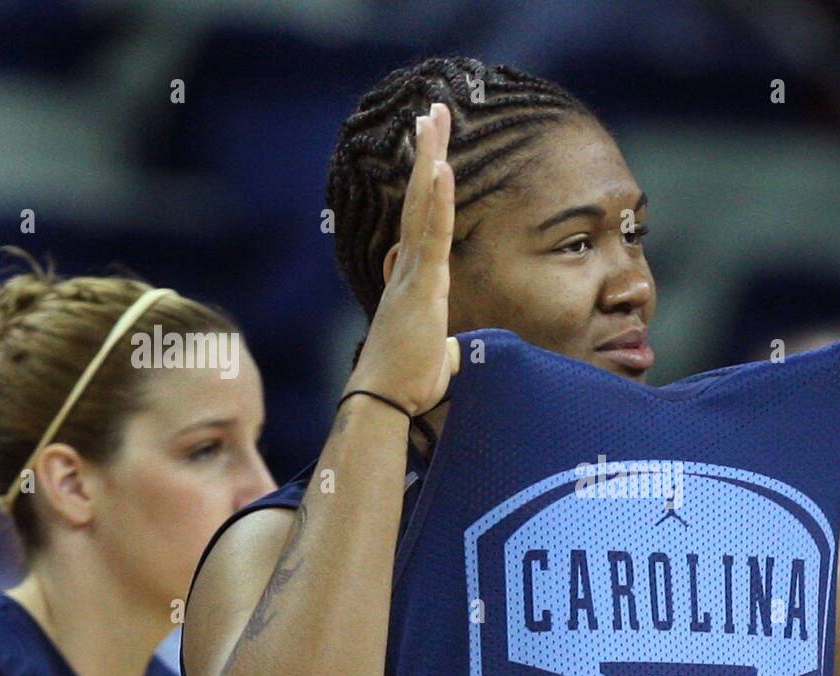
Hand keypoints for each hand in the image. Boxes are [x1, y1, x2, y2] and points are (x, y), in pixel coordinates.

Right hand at [347, 101, 459, 415]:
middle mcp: (410, 266)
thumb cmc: (408, 384)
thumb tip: (453, 354)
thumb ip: (444, 346)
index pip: (427, 220)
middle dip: (428, 152)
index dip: (431, 184)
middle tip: (432, 111)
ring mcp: (413, 271)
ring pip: (424, 203)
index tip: (435, 151)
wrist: (386, 400)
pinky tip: (442, 165)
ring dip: (430, 158)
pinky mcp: (421, 283)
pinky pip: (433, 232)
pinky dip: (438, 199)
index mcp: (416, 278)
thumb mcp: (437, 357)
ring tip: (433, 117)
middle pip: (422, 197)